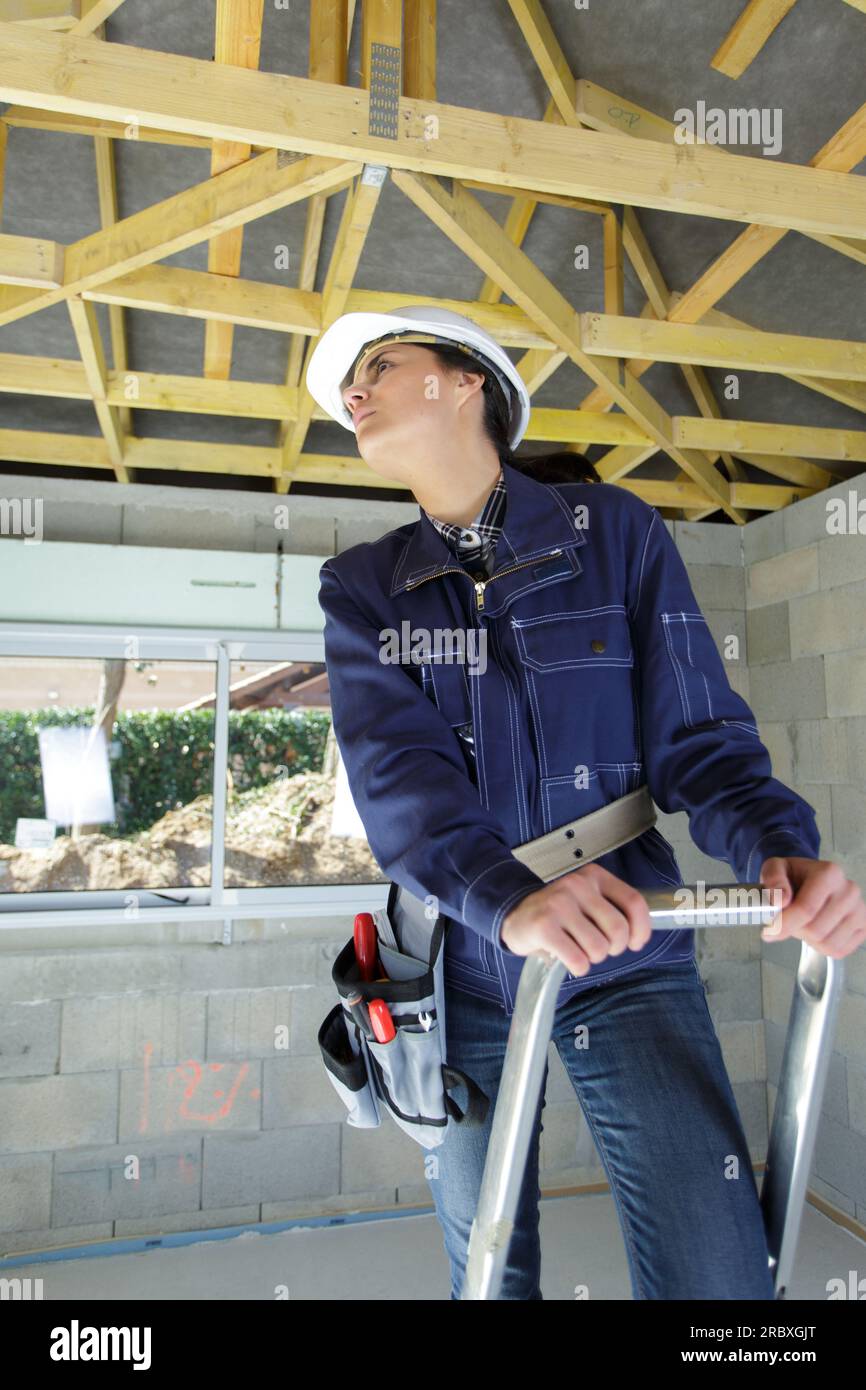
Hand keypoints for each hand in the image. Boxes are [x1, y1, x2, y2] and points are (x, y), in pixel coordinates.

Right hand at [499, 862, 652, 975]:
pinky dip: (578, 967)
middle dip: (614, 948)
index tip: (635, 942)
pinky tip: (568, 958)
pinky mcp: (544, 927)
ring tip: (579, 950)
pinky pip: (578, 959)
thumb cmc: (558, 912)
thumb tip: (638, 935)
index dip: (641, 929)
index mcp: (594, 876)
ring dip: (593, 958)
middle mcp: (577, 885)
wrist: (516, 914)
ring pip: (599, 947)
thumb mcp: (587, 898)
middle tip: (601, 948)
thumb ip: (612, 908)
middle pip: (618, 929)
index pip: (634, 902)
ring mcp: (559, 904)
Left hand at [759, 857, 865, 958]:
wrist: (809, 879)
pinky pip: (838, 950)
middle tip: (788, 920)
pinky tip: (816, 931)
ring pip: (827, 944)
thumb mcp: (774, 868)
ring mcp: (859, 910)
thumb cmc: (793, 876)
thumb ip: (773, 880)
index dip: (784, 925)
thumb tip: (780, 901)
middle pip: (815, 930)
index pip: (806, 909)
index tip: (768, 932)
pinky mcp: (863, 927)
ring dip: (808, 940)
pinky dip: (821, 947)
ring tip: (803, 923)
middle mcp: (849, 891)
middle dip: (794, 930)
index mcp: (829, 873)